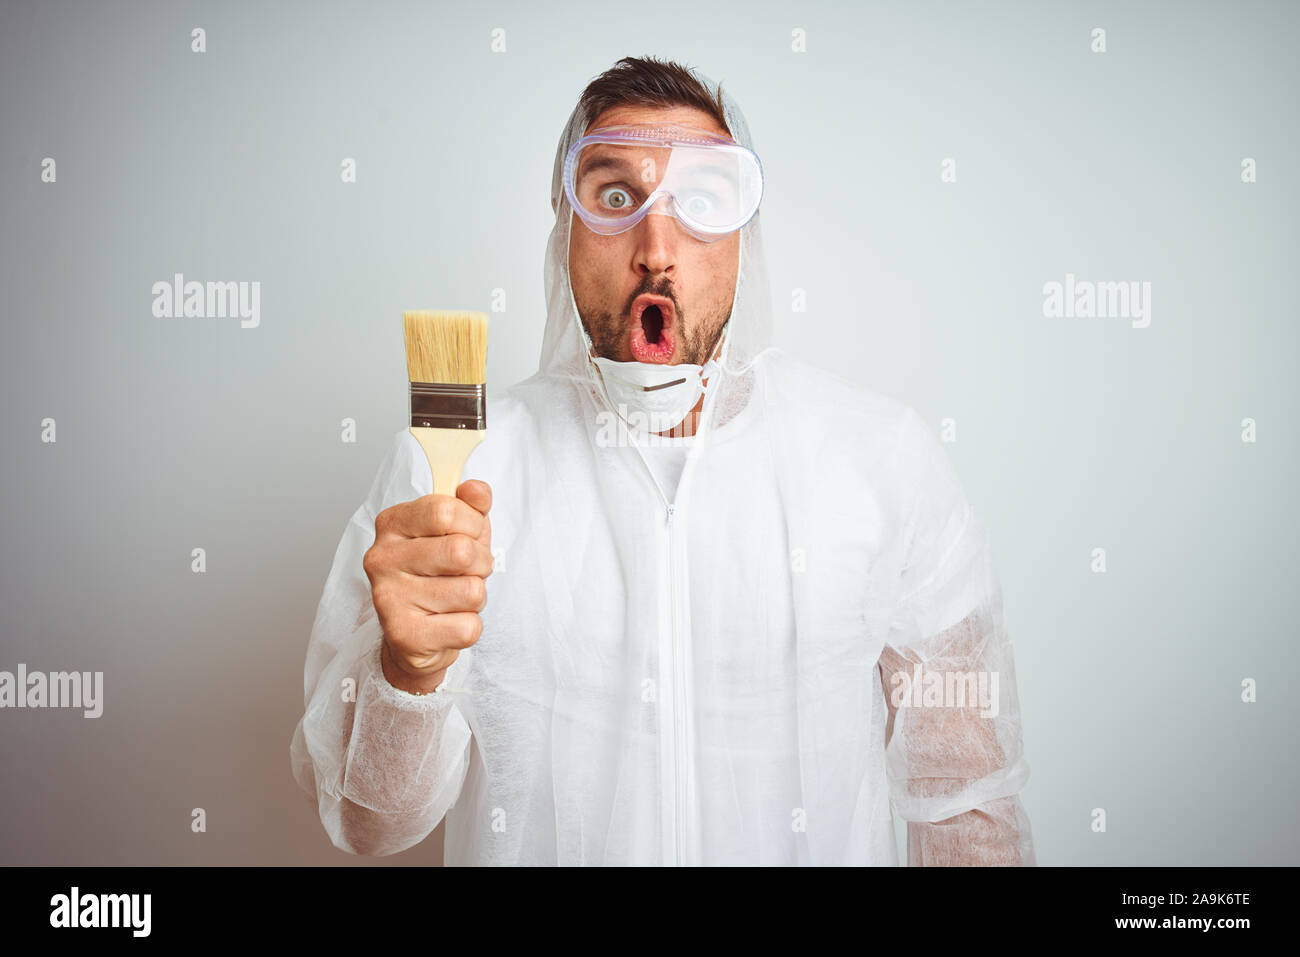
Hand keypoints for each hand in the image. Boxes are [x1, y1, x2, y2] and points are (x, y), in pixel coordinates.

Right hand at [363, 480, 493, 693]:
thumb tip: (477, 490)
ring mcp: (389, 598)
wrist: (415, 636)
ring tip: (455, 599)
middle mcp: (382, 558)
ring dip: (476, 598)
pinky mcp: (403, 635)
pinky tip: (447, 624)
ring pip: (471, 591)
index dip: (472, 524)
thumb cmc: (438, 575)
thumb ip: (471, 505)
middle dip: (481, 564)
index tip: (470, 535)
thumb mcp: (458, 531)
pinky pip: (468, 627)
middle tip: (468, 572)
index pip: (445, 510)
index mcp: (392, 524)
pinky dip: (468, 627)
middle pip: (461, 551)